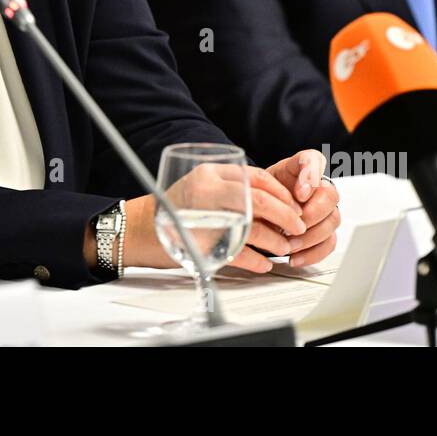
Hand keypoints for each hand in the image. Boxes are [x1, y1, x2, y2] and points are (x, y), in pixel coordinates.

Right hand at [120, 162, 309, 274]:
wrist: (139, 228)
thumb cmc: (173, 208)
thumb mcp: (200, 184)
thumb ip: (228, 186)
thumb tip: (269, 198)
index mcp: (210, 173)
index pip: (256, 177)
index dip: (281, 192)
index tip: (293, 205)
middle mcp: (207, 191)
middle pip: (258, 200)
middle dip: (285, 215)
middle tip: (298, 227)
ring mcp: (203, 217)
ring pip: (252, 226)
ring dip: (273, 240)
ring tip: (282, 248)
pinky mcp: (201, 242)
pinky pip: (237, 252)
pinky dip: (255, 260)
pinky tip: (263, 264)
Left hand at [267, 149, 339, 267]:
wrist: (257, 213)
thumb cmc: (260, 195)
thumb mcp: (259, 183)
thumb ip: (273, 180)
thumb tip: (299, 193)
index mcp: (302, 167)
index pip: (315, 159)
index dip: (311, 176)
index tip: (299, 193)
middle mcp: (318, 186)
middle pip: (330, 197)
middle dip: (312, 215)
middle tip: (293, 226)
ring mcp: (324, 210)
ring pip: (332, 222)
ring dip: (310, 237)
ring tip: (289, 245)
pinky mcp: (324, 231)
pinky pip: (329, 243)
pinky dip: (312, 254)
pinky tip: (295, 258)